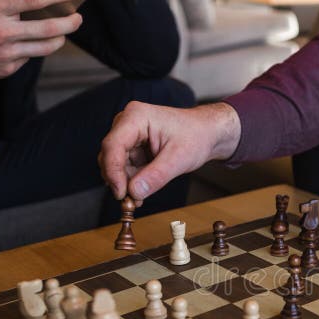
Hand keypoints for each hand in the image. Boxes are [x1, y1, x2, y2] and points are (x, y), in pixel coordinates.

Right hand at [0, 0, 81, 84]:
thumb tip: (30, 0)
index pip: (36, 0)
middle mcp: (2, 30)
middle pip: (50, 28)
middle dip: (70, 22)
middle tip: (78, 18)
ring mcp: (6, 52)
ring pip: (46, 46)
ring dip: (59, 38)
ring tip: (63, 34)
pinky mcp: (6, 68)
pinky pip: (29, 57)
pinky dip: (33, 49)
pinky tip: (32, 44)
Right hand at [99, 102, 241, 204]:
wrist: (207, 133)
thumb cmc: (196, 136)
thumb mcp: (179, 159)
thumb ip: (156, 176)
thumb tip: (134, 192)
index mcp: (136, 117)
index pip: (113, 145)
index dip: (113, 171)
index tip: (121, 193)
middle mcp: (127, 122)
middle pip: (110, 155)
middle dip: (119, 179)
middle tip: (130, 200)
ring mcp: (129, 134)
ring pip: (116, 163)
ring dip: (126, 182)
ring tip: (139, 197)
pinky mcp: (133, 146)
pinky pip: (125, 166)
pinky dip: (132, 180)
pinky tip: (141, 191)